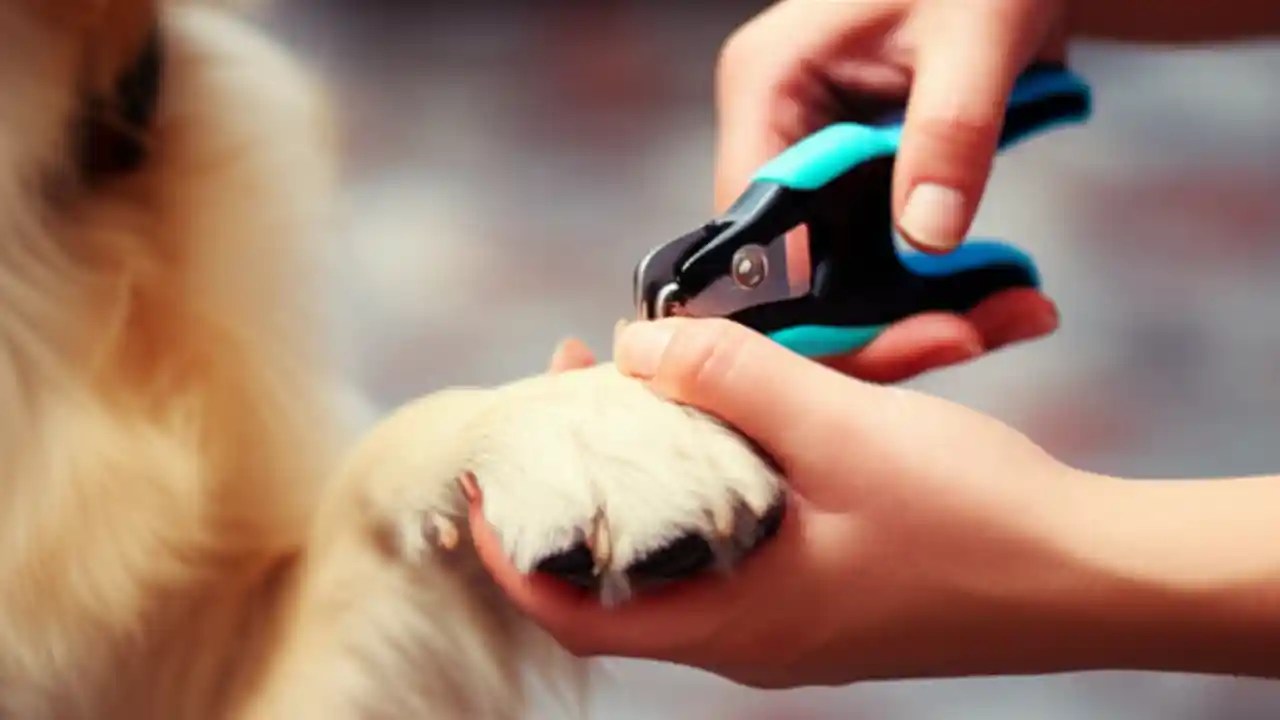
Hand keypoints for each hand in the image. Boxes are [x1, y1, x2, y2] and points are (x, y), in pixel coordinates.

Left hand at [472, 321, 1128, 687]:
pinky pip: (743, 543)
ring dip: (655, 472)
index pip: (572, 614)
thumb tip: (634, 345)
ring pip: (684, 550)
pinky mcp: (832, 595)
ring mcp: (794, 620)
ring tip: (650, 389)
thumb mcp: (841, 430)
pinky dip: (719, 483)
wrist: (1097, 575)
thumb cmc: (978, 522)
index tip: (487, 466)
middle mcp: (753, 637)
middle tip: (580, 387)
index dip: (508, 546)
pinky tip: (738, 422)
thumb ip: (730, 379)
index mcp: (736, 624)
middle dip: (584, 481)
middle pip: (622, 572)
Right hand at [714, 0, 1066, 380]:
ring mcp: (812, 156)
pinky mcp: (856, 177)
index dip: (802, 297)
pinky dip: (930, 287)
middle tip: (968, 337)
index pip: (749, 222)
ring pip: (834, 273)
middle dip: (874, 316)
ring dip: (913, 310)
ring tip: (1011, 314)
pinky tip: (998, 296)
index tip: (884, 335)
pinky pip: (874, 256)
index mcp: (768, 85)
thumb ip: (950, 136)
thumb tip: (926, 241)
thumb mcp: (977, 38)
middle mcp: (774, 128)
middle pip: (790, 264)